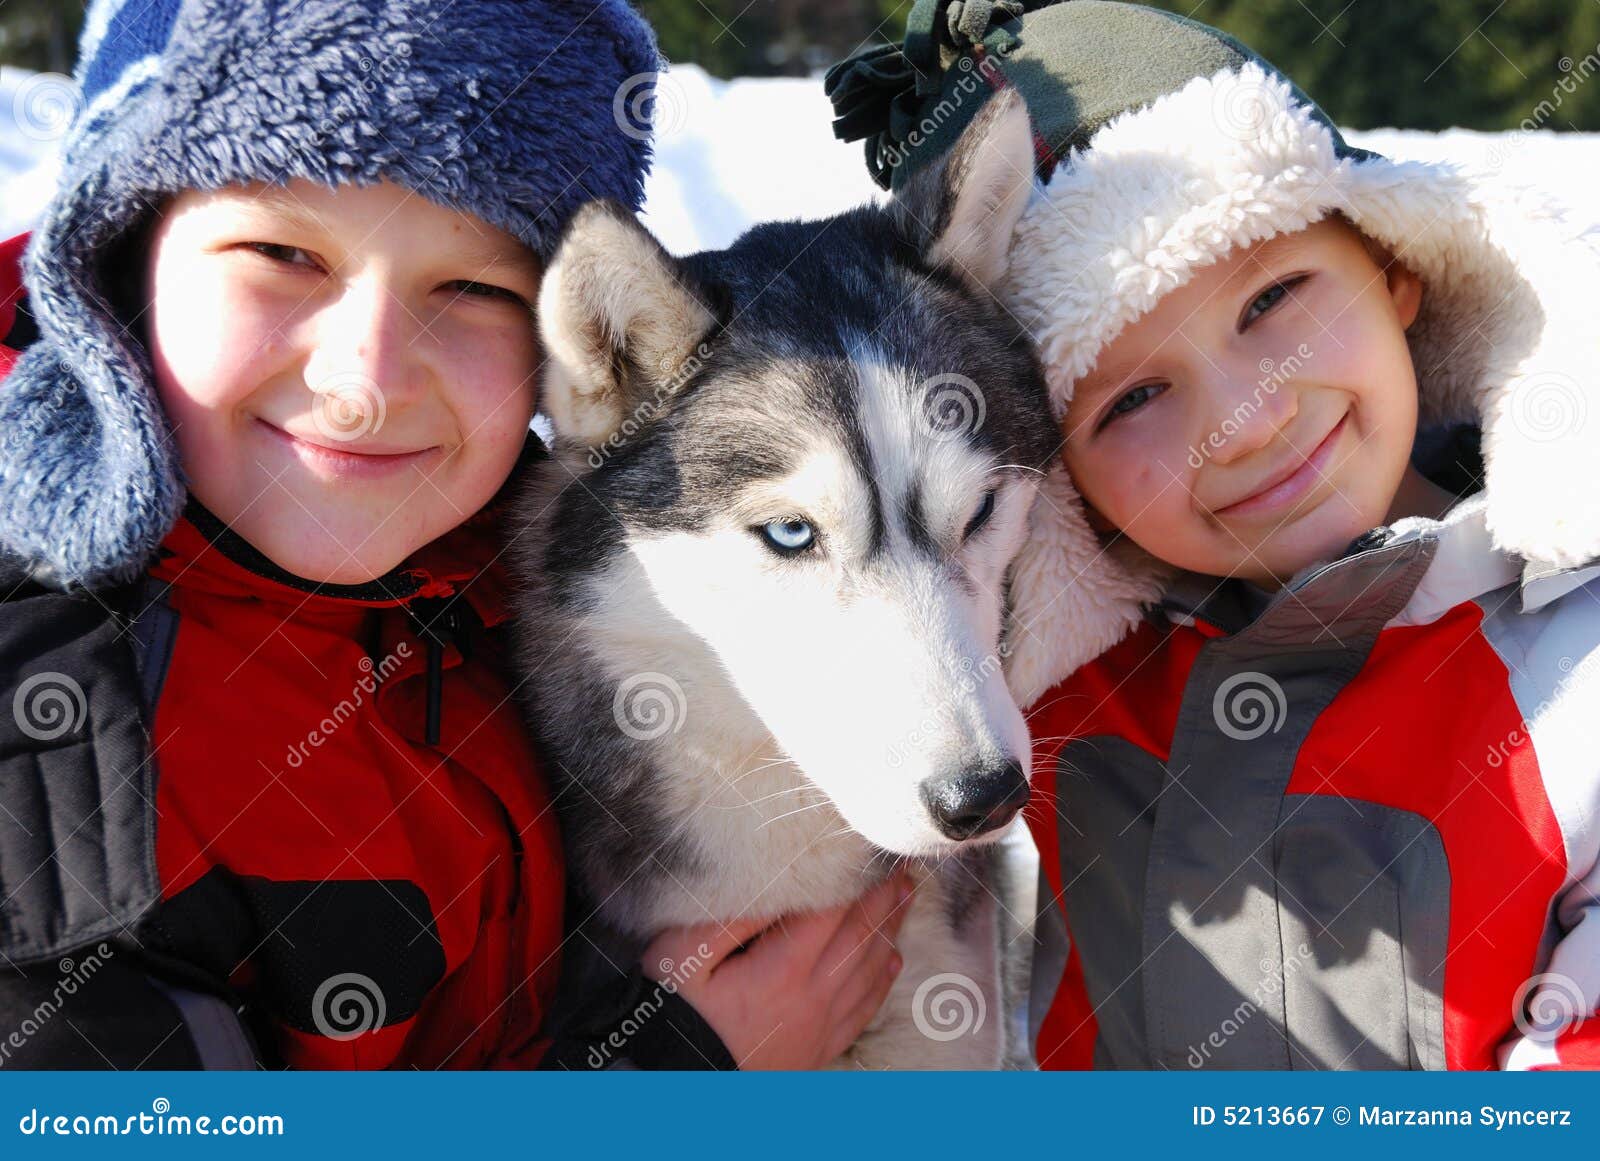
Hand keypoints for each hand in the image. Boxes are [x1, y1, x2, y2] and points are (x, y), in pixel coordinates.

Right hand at [644, 872, 914, 1068]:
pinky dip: (882, 981)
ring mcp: (820, 1025)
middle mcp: (813, 995)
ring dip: (891, 931)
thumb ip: (730, 919)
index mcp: (783, 968)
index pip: (835, 912)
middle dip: (886, 899)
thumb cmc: (674, 1014)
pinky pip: (863, 1010)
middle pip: (862, 936)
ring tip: (906, 900)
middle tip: (907, 868)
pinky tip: (892, 961)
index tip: (880, 855)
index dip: (861, 880)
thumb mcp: (683, 955)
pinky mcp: (818, 1048)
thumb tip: (771, 884)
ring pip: (870, 970)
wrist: (675, 1082)